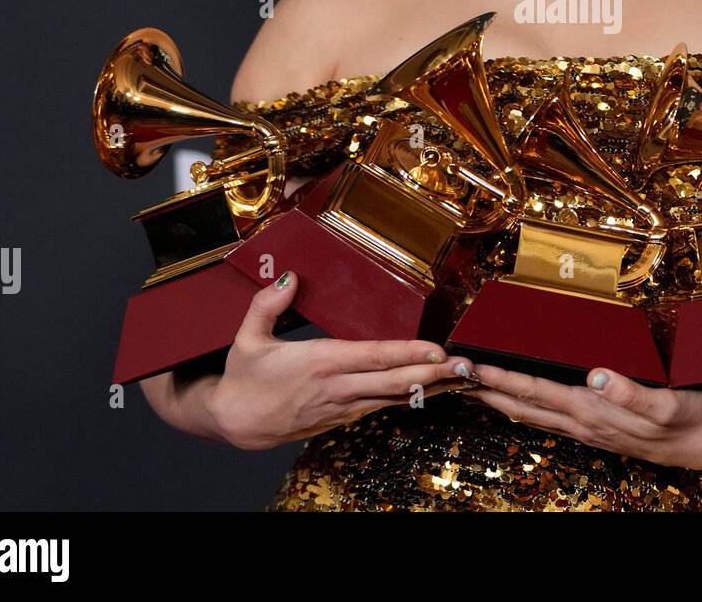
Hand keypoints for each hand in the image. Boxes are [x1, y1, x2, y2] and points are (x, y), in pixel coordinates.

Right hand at [206, 271, 475, 449]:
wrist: (233, 424)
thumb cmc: (244, 378)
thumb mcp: (248, 338)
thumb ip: (268, 304)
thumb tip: (290, 277)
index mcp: (321, 364)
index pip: (374, 357)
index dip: (408, 354)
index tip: (437, 349)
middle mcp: (338, 387)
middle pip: (395, 382)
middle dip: (435, 374)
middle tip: (468, 366)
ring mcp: (344, 407)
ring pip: (395, 397)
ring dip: (431, 387)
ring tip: (463, 377)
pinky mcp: (344, 418)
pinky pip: (384, 406)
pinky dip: (410, 397)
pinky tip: (432, 389)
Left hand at [467, 363, 701, 470]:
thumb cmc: (685, 420)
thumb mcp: (663, 403)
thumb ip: (628, 391)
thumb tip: (595, 375)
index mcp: (591, 411)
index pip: (535, 392)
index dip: (501, 378)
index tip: (472, 368)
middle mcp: (582, 422)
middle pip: (523, 406)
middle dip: (488, 391)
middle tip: (457, 377)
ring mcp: (587, 430)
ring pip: (533, 415)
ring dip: (502, 401)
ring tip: (477, 389)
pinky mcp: (596, 430)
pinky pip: (550, 419)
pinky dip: (527, 409)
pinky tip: (521, 406)